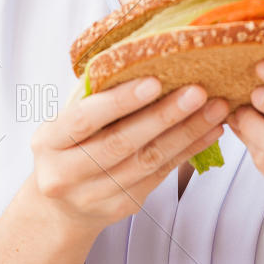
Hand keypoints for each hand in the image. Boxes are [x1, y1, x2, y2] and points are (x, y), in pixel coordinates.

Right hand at [27, 77, 228, 237]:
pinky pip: (161, 175)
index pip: (85, 119)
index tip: (154, 81)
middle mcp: (66, 173)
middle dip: (163, 116)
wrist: (58, 208)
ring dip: (186, 134)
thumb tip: (134, 55)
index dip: (120, 101)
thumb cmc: (66, 149)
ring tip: (214, 109)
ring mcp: (95, 195)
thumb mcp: (62, 122)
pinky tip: (209, 131)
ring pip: (147, 162)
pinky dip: (188, 151)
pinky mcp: (123, 206)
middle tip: (197, 92)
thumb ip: (90, 95)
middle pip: (121, 143)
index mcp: (49, 142)